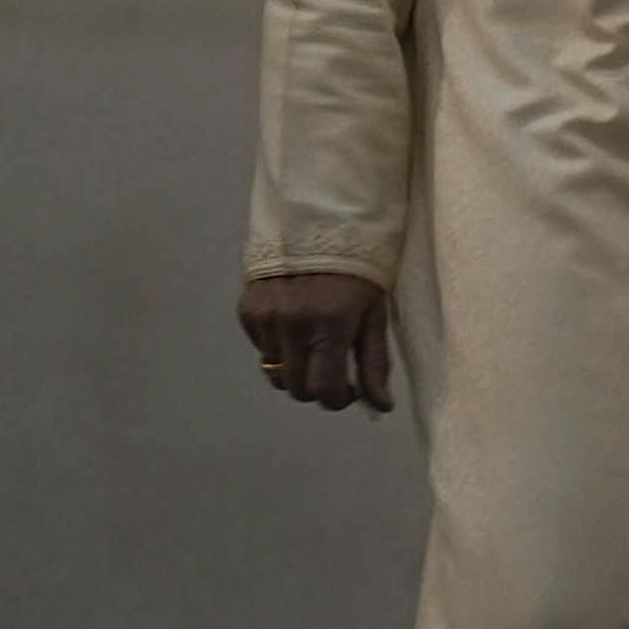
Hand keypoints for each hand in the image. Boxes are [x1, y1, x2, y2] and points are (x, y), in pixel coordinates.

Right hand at [240, 270, 396, 412]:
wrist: (320, 222)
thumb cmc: (359, 269)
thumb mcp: (375, 313)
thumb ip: (375, 363)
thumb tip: (381, 407)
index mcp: (330, 325)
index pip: (322, 390)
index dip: (337, 399)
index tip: (347, 389)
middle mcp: (292, 324)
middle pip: (295, 388)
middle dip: (315, 387)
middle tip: (331, 369)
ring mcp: (265, 317)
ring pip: (274, 371)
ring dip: (294, 368)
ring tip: (312, 344)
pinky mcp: (247, 309)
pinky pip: (261, 348)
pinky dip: (277, 347)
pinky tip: (294, 324)